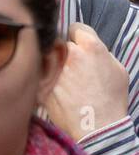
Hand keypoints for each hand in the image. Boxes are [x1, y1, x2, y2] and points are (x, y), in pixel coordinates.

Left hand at [45, 23, 129, 141]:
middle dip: (62, 49)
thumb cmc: (111, 99)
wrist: (96, 126)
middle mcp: (69, 56)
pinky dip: (42, 77)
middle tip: (67, 61)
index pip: (75, 27)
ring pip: (45, 56)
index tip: (76, 43)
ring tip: (59, 75)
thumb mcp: (117, 69)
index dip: (76, 35)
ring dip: (50, 62)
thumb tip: (88, 47)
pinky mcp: (40, 84)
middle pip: (58, 41)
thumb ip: (100, 52)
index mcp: (91, 47)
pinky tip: (53, 87)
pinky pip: (38, 73)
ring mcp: (52, 69)